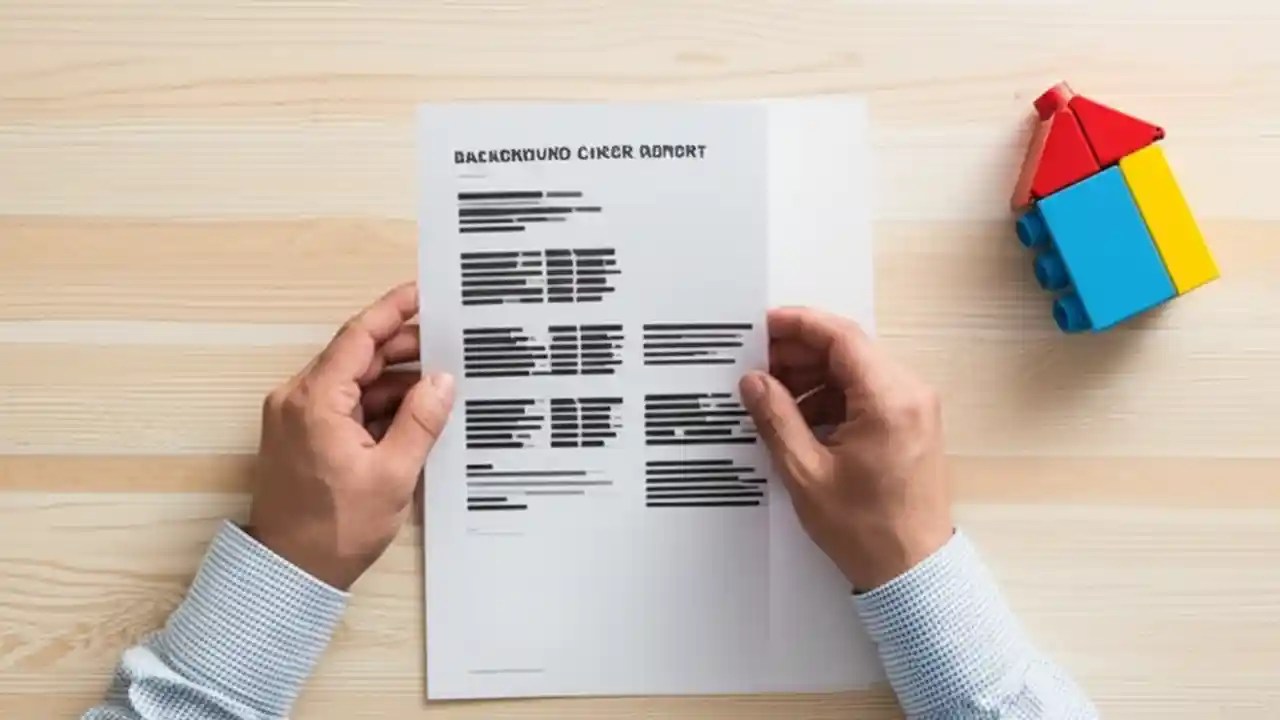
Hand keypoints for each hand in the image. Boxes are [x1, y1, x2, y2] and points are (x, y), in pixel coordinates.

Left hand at [249, 282, 454, 589]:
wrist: (290, 571)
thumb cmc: (334, 530)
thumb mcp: (393, 474)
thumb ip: (420, 420)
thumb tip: (442, 380)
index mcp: (315, 400)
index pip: (359, 336)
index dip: (394, 311)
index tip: (423, 293)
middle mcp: (298, 399)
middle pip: (357, 355)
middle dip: (403, 348)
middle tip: (449, 341)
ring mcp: (298, 417)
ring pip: (353, 381)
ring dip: (394, 380)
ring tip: (441, 380)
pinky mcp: (303, 435)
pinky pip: (345, 404)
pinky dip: (377, 404)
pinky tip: (414, 410)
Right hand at [739, 307, 951, 590]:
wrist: (913, 571)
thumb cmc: (866, 530)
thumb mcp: (806, 473)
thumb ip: (777, 418)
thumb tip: (754, 381)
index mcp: (889, 400)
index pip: (841, 337)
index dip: (797, 325)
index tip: (762, 327)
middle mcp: (910, 394)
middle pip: (848, 350)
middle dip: (800, 354)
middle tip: (757, 368)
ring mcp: (915, 408)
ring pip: (856, 371)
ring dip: (813, 377)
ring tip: (772, 399)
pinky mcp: (911, 424)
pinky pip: (867, 394)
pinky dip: (832, 398)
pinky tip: (800, 419)